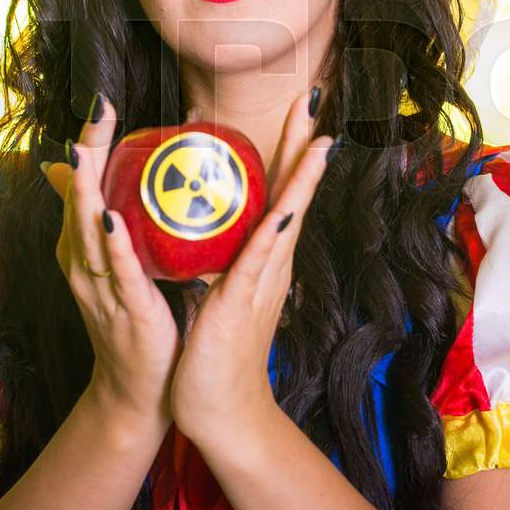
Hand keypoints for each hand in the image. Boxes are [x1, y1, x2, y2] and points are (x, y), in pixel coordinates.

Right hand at [41, 93, 180, 433]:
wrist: (137, 390)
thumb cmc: (134, 321)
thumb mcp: (118, 267)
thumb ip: (112, 226)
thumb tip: (119, 191)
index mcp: (82, 247)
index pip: (81, 184)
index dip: (90, 142)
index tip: (101, 102)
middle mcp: (82, 261)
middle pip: (78, 196)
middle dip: (86, 151)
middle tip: (97, 108)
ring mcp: (98, 285)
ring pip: (86, 228)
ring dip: (87, 187)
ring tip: (88, 147)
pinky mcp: (123, 309)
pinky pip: (116, 271)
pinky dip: (111, 243)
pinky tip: (111, 217)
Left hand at [169, 88, 334, 444]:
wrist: (223, 411)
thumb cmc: (212, 352)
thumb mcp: (207, 290)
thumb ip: (207, 255)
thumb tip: (192, 222)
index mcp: (259, 255)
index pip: (276, 190)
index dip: (286, 148)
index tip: (296, 107)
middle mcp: (269, 262)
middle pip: (292, 192)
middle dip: (302, 145)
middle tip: (313, 98)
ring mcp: (263, 282)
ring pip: (287, 217)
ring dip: (302, 177)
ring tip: (316, 137)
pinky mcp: (244, 305)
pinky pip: (259, 262)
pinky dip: (273, 232)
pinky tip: (285, 209)